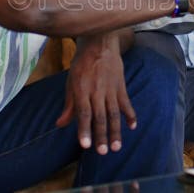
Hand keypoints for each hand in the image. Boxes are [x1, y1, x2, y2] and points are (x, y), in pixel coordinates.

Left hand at [55, 33, 135, 154]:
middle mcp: (96, 90)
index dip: (84, 129)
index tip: (86, 145)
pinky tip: (132, 126)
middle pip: (100, 116)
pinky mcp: (120, 85)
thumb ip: (69, 104)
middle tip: (102, 152)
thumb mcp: (71, 81)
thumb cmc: (82, 63)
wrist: (100, 42)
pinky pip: (126, 102)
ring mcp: (110, 88)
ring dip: (115, 131)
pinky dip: (130, 114)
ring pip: (114, 113)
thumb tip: (60, 124)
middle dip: (101, 135)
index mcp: (82, 89)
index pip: (83, 113)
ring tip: (116, 147)